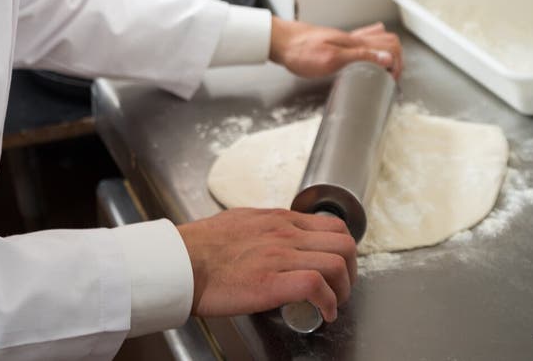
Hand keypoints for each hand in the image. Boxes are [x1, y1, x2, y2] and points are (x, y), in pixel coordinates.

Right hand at [178, 208, 355, 322]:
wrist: (180, 261)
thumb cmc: (202, 245)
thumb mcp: (241, 220)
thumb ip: (265, 226)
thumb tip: (276, 235)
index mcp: (278, 218)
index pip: (332, 224)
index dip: (343, 249)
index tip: (339, 266)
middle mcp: (285, 232)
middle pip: (344, 242)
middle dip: (351, 269)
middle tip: (342, 287)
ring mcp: (279, 255)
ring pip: (337, 263)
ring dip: (344, 289)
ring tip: (334, 303)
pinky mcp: (271, 281)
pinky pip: (317, 286)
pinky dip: (328, 303)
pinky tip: (323, 313)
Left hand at [269, 19, 402, 79]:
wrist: (279, 41)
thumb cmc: (301, 51)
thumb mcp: (331, 59)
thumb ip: (361, 57)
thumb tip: (389, 58)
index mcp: (356, 42)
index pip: (391, 45)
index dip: (398, 63)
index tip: (392, 79)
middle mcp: (354, 38)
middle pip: (388, 40)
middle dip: (397, 58)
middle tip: (391, 77)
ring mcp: (346, 39)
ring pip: (377, 40)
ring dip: (386, 52)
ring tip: (386, 69)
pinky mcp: (336, 42)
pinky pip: (362, 40)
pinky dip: (372, 47)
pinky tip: (369, 53)